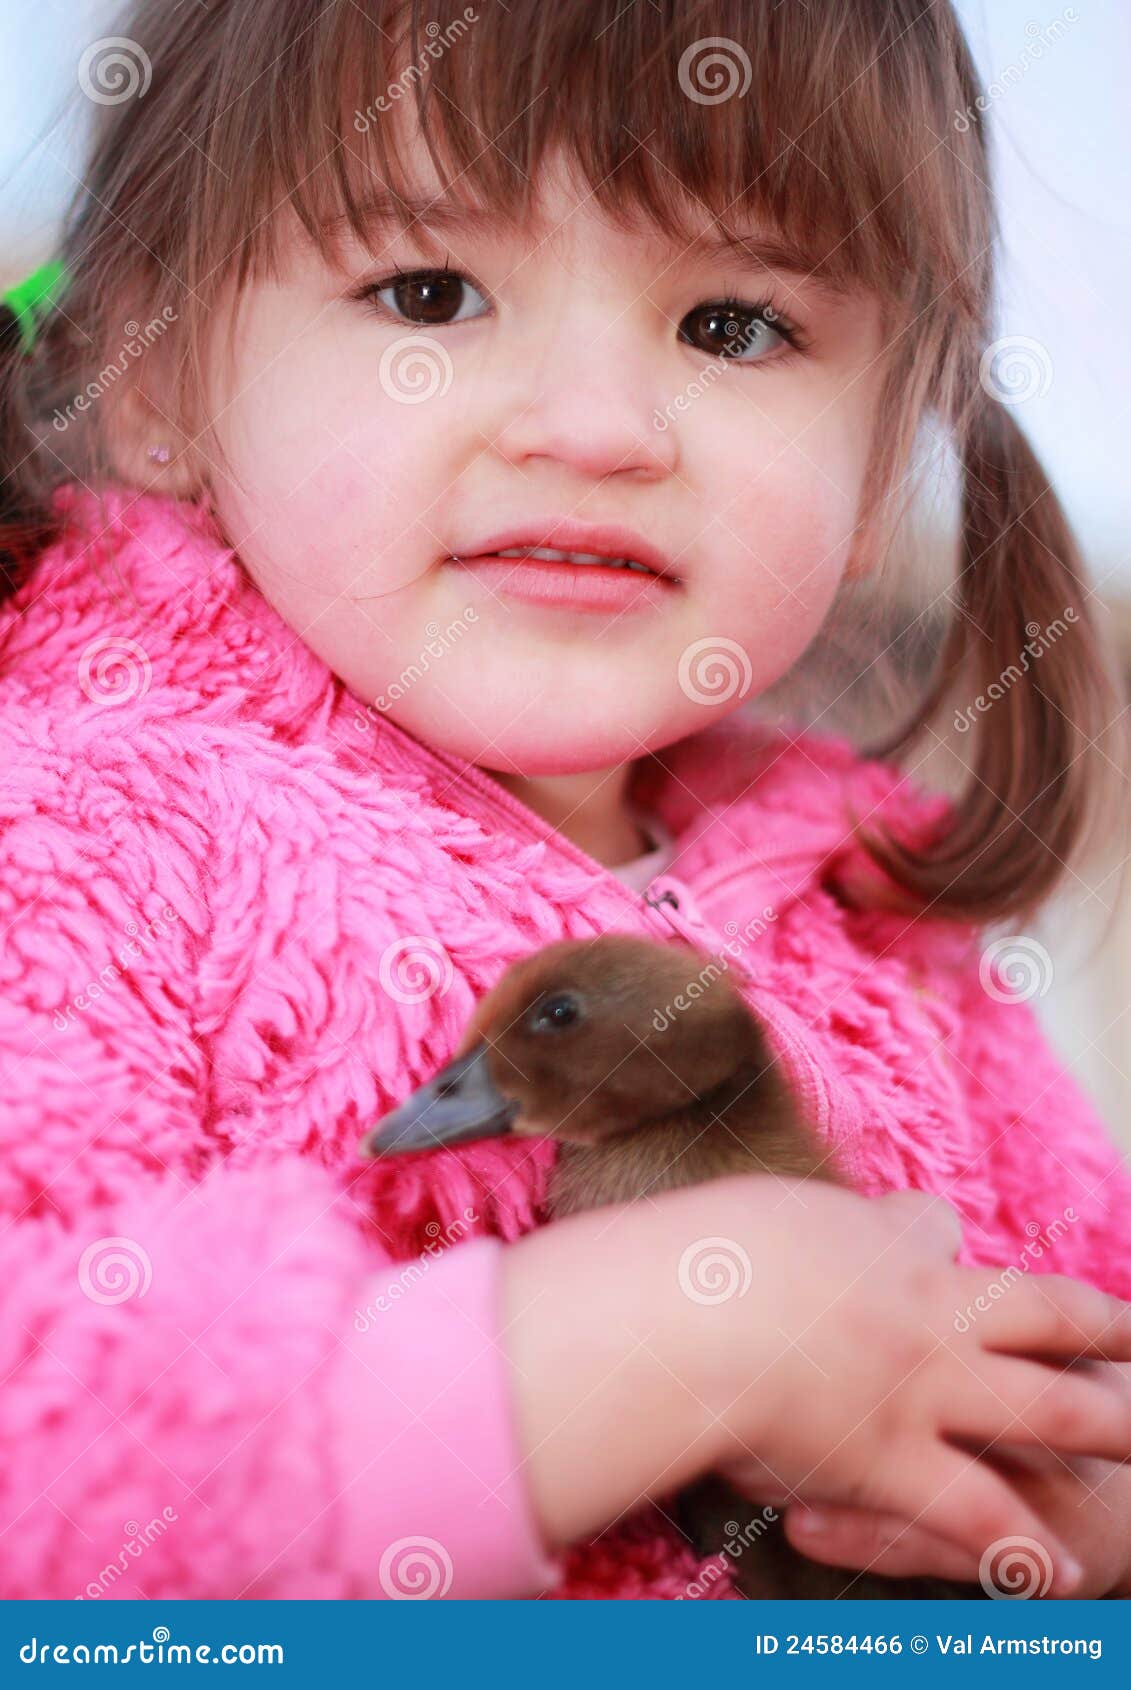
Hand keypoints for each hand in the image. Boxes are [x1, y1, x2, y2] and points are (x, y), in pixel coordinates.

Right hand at [502, 1175, 1130, 1594]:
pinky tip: (1058, 1570)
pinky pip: (977, 1514)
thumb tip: (759, 1222)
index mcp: (878, 1245)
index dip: (937, 1235)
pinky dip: (1022, 1547)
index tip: (941, 1234)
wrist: (692, 1311)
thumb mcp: (742, 1214)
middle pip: (1038, 1309)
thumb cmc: (698, 1256)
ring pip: (1043, 1407)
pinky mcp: (896, 1460)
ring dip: (1106, 1423)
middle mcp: (925, 1311)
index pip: (927, 1227)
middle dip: (1099, 1322)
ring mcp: (922, 1386)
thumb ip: (769, 1228)